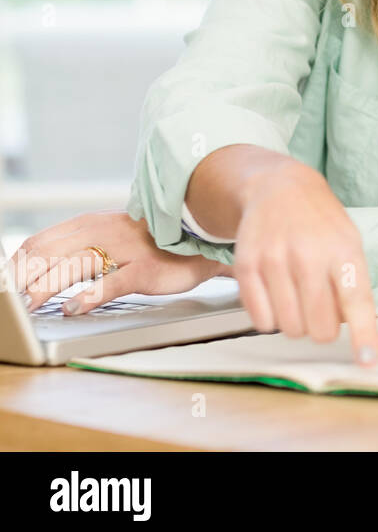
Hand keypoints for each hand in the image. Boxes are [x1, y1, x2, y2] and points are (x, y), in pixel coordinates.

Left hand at [4, 210, 229, 315]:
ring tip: (30, 307)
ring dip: (46, 289)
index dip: (16, 265)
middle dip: (24, 279)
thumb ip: (78, 246)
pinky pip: (112, 283)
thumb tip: (35, 267)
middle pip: (51, 254)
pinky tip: (73, 308)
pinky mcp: (146, 269)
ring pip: (75, 267)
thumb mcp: (110, 236)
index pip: (40, 242)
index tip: (6, 286)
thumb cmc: (154, 243)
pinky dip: (89, 297)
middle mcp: (105, 231)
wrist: (203, 243)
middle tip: (11, 301)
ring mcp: (127, 250)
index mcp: (91, 223)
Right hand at [231, 158, 377, 366]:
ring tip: (299, 297)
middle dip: (324, 329)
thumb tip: (374, 347)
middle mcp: (309, 255)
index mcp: (344, 250)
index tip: (369, 359)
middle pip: (320, 327)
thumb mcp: (351, 246)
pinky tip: (278, 295)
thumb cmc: (321, 225)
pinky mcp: (246, 266)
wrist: (279, 188)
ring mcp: (274, 260)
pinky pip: (261, 321)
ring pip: (290, 328)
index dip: (364, 335)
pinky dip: (272, 318)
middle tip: (321, 308)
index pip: (357, 302)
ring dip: (297, 324)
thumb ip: (360, 295)